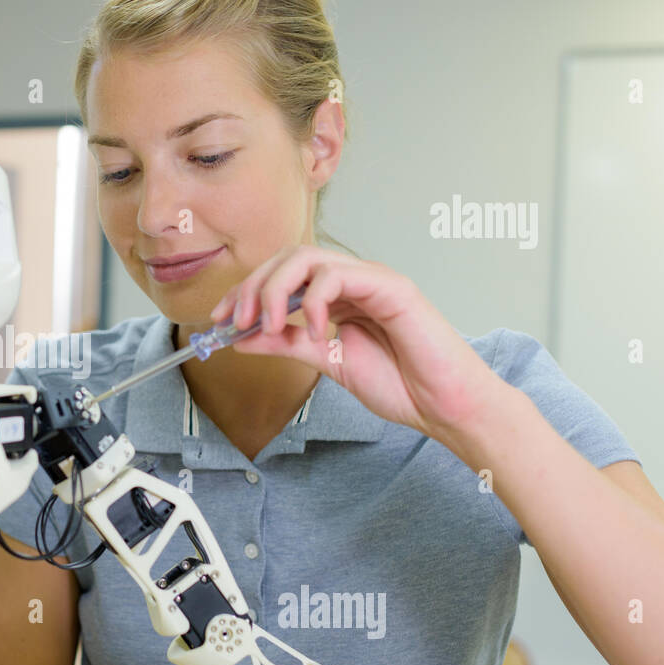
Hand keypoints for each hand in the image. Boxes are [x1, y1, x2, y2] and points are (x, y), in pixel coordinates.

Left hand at [208, 245, 507, 440]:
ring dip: (274, 289)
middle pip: (288, 258)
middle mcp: (352, 281)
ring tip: (267, 324)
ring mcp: (372, 279)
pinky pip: (338, 275)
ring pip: (308, 258)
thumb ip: (287, 345)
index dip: (245, 292)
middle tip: (234, 320)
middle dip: (252, 286)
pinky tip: (314, 331)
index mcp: (337, 296)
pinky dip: (314, 300)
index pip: (281, 275)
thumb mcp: (327, 362)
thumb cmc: (400, 384)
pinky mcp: (391, 287)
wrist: (443, 406)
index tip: (220, 320)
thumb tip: (241, 337)